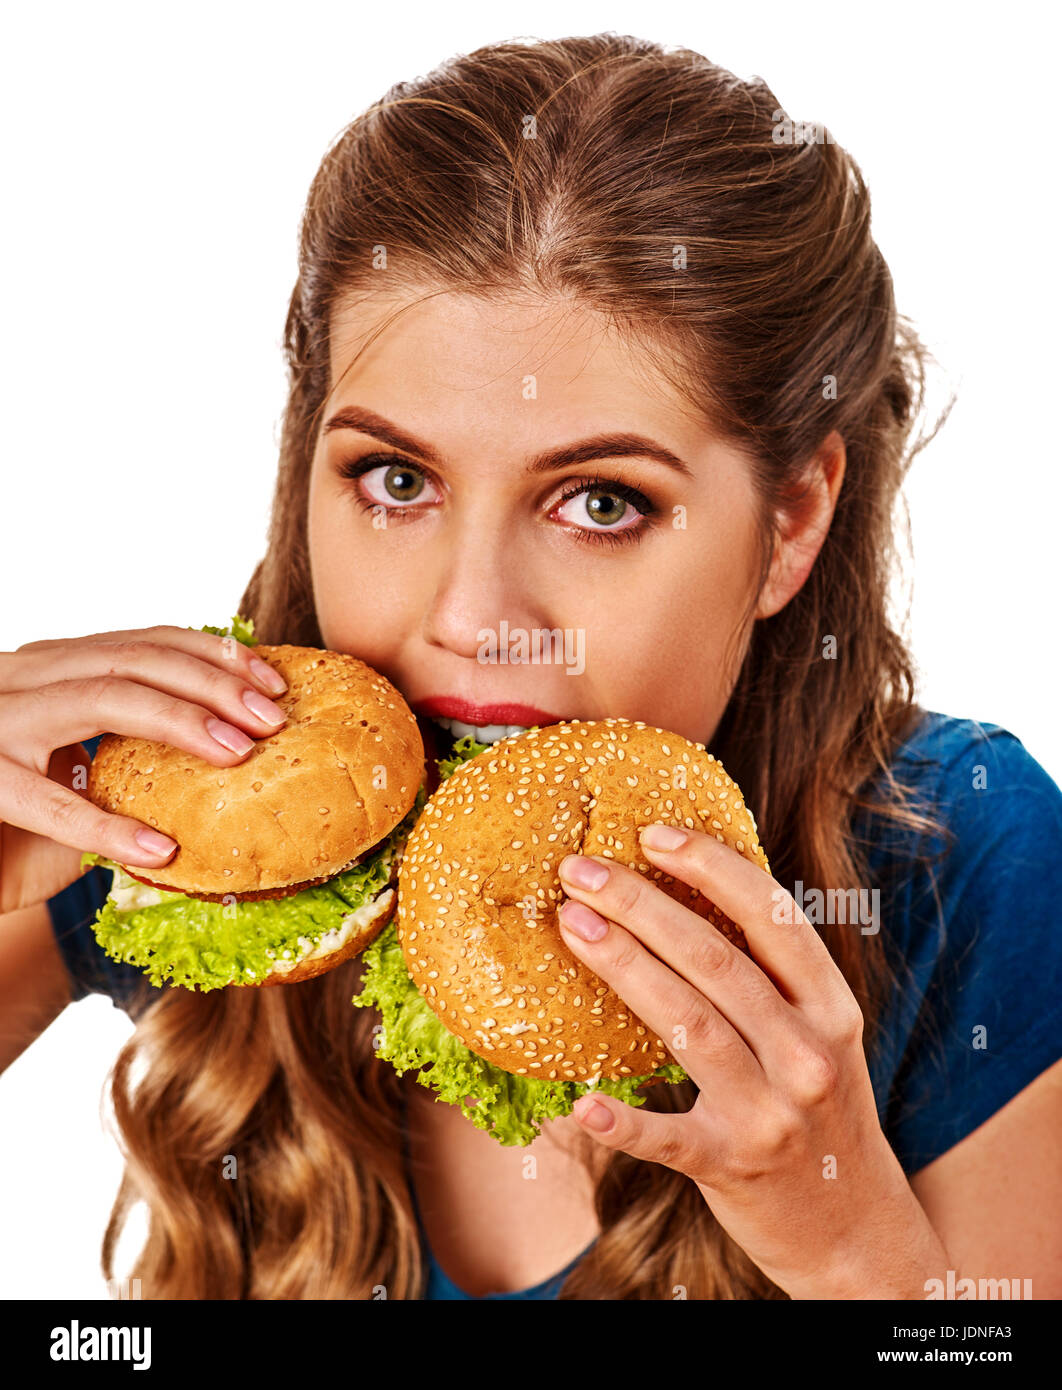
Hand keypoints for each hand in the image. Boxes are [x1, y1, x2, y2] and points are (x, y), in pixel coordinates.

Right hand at [0, 625, 288, 912]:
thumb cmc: (18, 830)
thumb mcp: (84, 779)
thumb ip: (138, 758)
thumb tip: (236, 755)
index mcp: (51, 671)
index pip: (144, 642)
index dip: (215, 656)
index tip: (275, 685)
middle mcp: (20, 680)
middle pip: (132, 659)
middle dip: (212, 683)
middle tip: (272, 719)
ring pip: (99, 699)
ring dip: (179, 722)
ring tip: (237, 756)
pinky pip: (47, 802)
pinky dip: (108, 826)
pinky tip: (162, 849)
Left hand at [555, 823, 948, 1298]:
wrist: (858, 1232)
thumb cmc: (822, 1112)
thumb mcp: (821, 1036)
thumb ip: (774, 977)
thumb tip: (692, 890)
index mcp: (833, 1009)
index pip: (773, 918)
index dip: (712, 868)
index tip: (653, 833)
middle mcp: (808, 1055)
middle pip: (716, 961)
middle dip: (642, 905)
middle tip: (580, 868)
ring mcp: (773, 1113)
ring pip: (689, 1024)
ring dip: (624, 967)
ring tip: (571, 923)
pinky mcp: (734, 1167)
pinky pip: (668, 1138)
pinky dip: (624, 1122)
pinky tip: (581, 1100)